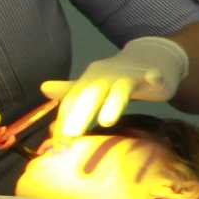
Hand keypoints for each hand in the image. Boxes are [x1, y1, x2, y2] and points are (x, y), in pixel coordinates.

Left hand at [46, 35, 189, 139]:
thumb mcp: (94, 83)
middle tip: (70, 135)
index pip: (73, 100)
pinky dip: (153, 76)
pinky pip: (153, 75)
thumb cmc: (119, 76)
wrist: (149, 55)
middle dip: (80, 115)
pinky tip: (155, 78)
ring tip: (106, 122)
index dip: (64, 119)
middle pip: (92, 95)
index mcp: (90, 80)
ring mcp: (129, 75)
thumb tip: (43, 89)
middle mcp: (106, 76)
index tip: (58, 142)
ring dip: (113, 103)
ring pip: (120, 89)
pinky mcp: (152, 74)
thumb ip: (71, 89)